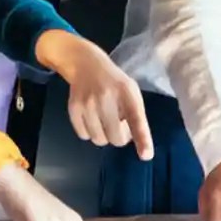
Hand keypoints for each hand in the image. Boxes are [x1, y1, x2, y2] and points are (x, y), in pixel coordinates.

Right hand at [36, 30, 153, 159]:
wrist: (85, 64)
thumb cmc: (114, 82)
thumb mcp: (130, 91)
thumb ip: (135, 114)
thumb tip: (133, 141)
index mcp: (126, 91)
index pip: (136, 119)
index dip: (142, 138)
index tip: (146, 155)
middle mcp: (106, 97)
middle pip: (116, 137)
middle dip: (120, 137)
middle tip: (120, 126)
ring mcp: (88, 103)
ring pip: (99, 139)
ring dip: (104, 135)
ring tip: (105, 120)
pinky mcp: (73, 108)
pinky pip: (84, 135)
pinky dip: (89, 132)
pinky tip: (92, 118)